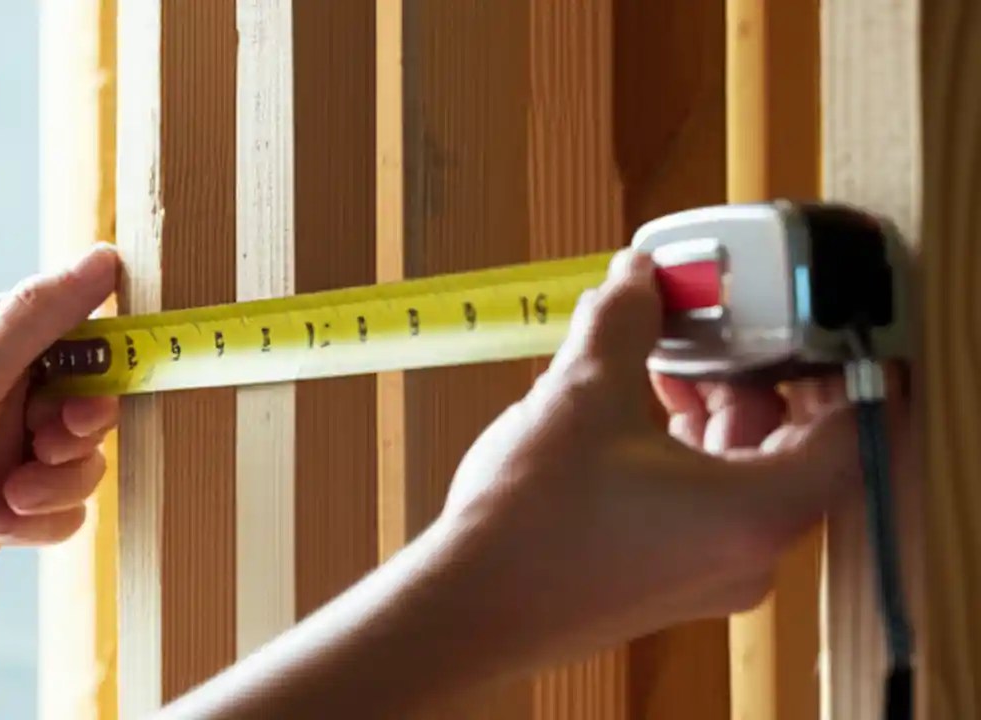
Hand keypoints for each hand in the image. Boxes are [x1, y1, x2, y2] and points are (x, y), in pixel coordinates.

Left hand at [0, 245, 119, 605]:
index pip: (80, 335)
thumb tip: (104, 258)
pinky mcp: (13, 508)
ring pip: (86, 466)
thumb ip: (39, 318)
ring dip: (55, 486)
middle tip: (49, 442)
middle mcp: (7, 397)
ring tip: (9, 497)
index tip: (103, 386)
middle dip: (79, 433)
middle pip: (93, 406)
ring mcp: (10, 454)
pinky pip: (65, 515)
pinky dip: (37, 524)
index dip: (105, 362)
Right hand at [435, 249, 882, 673]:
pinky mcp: (669, 580)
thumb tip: (638, 276)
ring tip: (655, 363)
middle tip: (710, 326)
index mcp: (758, 510)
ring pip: (743, 473)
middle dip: (752, 376)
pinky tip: (628, 413)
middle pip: (792, 447)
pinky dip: (684, 451)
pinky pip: (706, 504)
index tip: (801, 320)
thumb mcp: (583, 392)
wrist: (468, 604)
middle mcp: (750, 551)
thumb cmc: (534, 515)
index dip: (833, 363)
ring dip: (711, 410)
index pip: (848, 429)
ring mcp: (710, 573)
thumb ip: (625, 320)